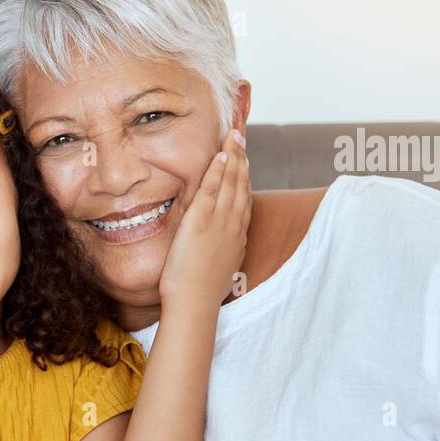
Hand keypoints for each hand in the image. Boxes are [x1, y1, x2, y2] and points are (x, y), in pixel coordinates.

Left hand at [158, 128, 251, 308]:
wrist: (195, 302)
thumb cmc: (200, 292)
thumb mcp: (218, 268)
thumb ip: (221, 251)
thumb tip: (219, 246)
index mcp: (237, 237)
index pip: (244, 201)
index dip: (244, 178)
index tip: (244, 162)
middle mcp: (233, 226)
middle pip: (241, 186)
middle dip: (242, 160)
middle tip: (241, 139)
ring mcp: (219, 223)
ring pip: (231, 183)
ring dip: (233, 158)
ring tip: (234, 137)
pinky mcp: (202, 222)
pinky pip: (212, 190)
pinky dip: (218, 171)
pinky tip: (220, 155)